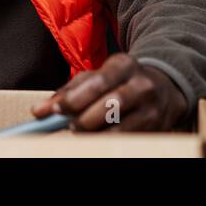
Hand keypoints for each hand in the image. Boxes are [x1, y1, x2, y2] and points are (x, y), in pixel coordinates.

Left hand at [30, 53, 188, 131]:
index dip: (74, 98)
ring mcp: (152, 107)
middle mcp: (141, 84)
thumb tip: (40, 111)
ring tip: (83, 132)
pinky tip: (100, 137)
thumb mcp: (99, 76)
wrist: (165, 87)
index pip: (98, 81)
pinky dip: (109, 141)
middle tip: (71, 126)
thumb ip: (70, 90)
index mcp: (123, 64)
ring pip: (120, 127)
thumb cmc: (121, 81)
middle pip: (110, 105)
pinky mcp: (157, 127)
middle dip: (85, 119)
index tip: (55, 110)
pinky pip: (128, 139)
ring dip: (96, 134)